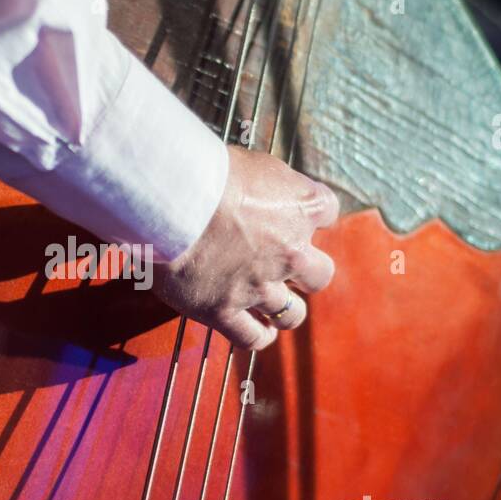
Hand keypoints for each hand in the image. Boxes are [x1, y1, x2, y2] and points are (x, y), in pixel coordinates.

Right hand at [150, 145, 338, 349]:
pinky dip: (260, 335)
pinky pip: (253, 337)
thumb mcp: (252, 162)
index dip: (309, 214)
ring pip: (292, 314)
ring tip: (273, 304)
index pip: (328, 211)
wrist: (172, 201)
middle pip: (321, 273)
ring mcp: (260, 286)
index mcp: (302, 207)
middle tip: (284, 264)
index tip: (293, 214)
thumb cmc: (205, 171)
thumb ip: (270, 183)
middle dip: (306, 270)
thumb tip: (265, 191)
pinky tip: (260, 331)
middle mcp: (291, 251)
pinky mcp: (225, 311)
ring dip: (286, 308)